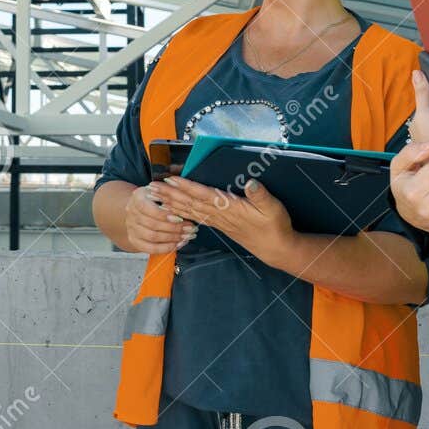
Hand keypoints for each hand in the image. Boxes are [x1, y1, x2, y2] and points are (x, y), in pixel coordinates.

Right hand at [122, 183, 195, 254]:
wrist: (139, 210)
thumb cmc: (154, 199)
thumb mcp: (160, 191)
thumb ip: (169, 196)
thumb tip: (183, 202)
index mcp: (137, 198)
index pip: (150, 209)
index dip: (165, 216)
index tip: (181, 218)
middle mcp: (131, 213)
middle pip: (153, 225)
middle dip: (175, 228)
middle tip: (190, 229)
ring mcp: (131, 228)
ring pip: (153, 237)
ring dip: (172, 238)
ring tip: (186, 237)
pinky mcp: (134, 241)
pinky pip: (150, 248)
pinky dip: (165, 248)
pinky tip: (177, 244)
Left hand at [154, 175, 295, 266]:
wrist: (276, 249)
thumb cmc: (275, 227)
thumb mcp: (273, 209)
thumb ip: (261, 195)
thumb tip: (250, 183)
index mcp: (230, 208)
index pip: (204, 196)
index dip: (187, 187)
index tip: (171, 180)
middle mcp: (220, 215)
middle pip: (190, 203)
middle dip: (170, 195)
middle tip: (152, 187)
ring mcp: (218, 221)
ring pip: (190, 210)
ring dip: (171, 203)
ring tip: (156, 196)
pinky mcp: (220, 225)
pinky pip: (196, 217)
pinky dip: (182, 212)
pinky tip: (173, 209)